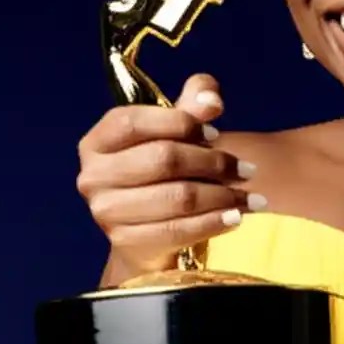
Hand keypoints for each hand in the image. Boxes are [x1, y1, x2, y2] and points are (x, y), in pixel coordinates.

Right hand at [76, 73, 259, 275]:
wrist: (147, 232)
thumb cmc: (162, 171)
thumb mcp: (175, 131)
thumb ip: (193, 104)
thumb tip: (211, 101)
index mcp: (98, 141)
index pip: (134, 122)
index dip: (180, 123)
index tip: (217, 133)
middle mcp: (93, 176)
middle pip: (163, 159)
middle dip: (213, 162)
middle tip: (247, 169)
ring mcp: (106, 212)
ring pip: (177, 197)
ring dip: (222, 196)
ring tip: (250, 196)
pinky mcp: (125, 242)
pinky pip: (179, 230)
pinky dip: (214, 222)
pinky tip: (235, 216)